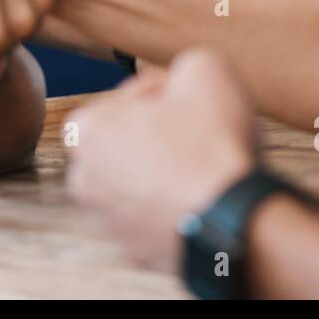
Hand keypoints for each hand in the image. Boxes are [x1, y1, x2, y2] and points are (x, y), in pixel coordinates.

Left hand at [66, 48, 257, 271]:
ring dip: (167, 172)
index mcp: (85, 131)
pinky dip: (176, 208)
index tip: (187, 100)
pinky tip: (206, 198)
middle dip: (159, 135)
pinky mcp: (137, 254)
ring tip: (206, 166)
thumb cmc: (212, 143)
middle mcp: (84, 180)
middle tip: (199, 131)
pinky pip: (157, 218)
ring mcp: (109, 223)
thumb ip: (182, 64)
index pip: (124, 97)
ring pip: (141, 183)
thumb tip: (181, 82)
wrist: (234, 223)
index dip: (161, 93)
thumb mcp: (204, 69)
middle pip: (128, 143)